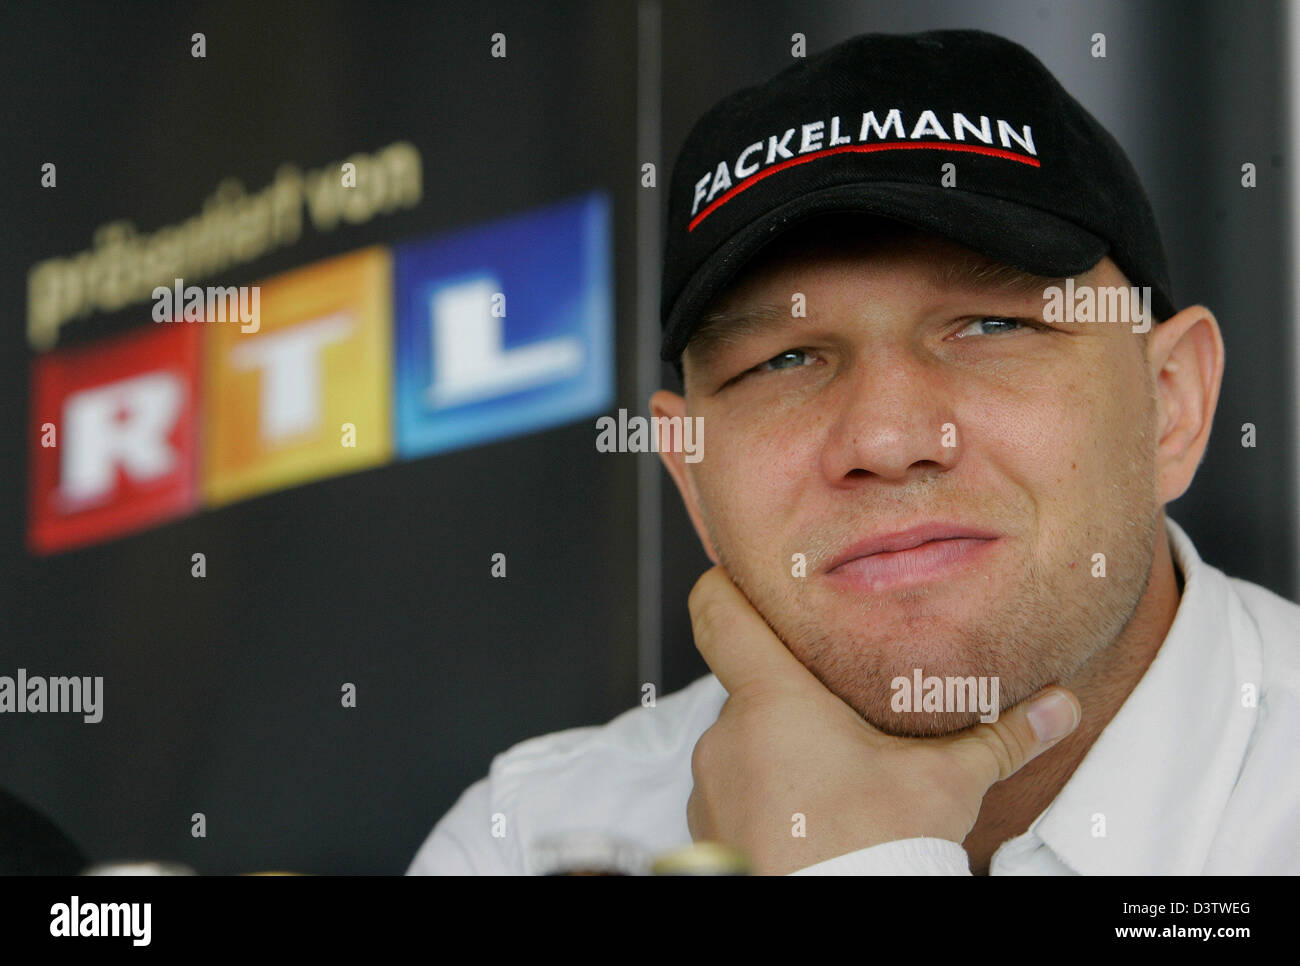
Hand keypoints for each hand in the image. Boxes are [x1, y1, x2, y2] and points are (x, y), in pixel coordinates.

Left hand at [685, 566, 1081, 874]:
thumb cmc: (876, 851)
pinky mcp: (710, 832)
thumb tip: (1057, 707)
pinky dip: (765, 796)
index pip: (718, 613)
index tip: (744, 583)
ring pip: (743, 743)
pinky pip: (733, 794)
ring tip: (835, 777)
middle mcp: (728, 737)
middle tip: (841, 717)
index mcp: (774, 700)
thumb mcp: (946, 783)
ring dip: (779, 750)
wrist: (839, 920)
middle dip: (792, 697)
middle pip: (748, 685)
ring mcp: (710, 788)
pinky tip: (812, 816)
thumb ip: (999, 736)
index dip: (727, 587)